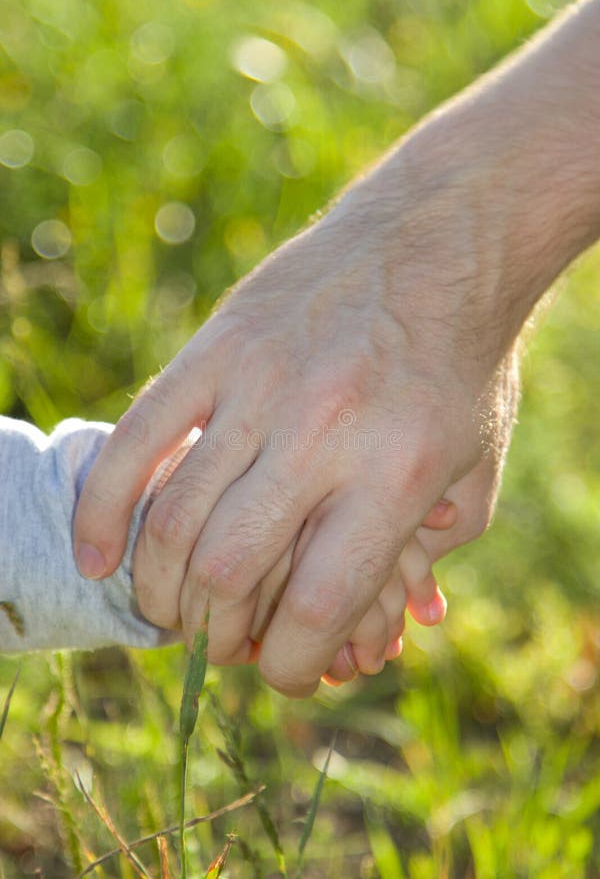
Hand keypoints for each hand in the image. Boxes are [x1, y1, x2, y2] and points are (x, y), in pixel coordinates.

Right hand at [73, 137, 518, 696]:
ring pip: (174, 516)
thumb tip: (374, 626)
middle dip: (215, 635)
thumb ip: (429, 553)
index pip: (315, 605)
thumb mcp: (480, 466)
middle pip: (228, 570)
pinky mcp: (217, 349)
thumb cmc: (462, 364)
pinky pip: (138, 439)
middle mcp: (322, 433)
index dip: (288, 662)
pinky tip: (95, 555)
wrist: (437, 243)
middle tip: (219, 643)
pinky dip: (103, 508)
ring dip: (159, 587)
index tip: (282, 668)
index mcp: (398, 473)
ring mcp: (260, 386)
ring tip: (167, 609)